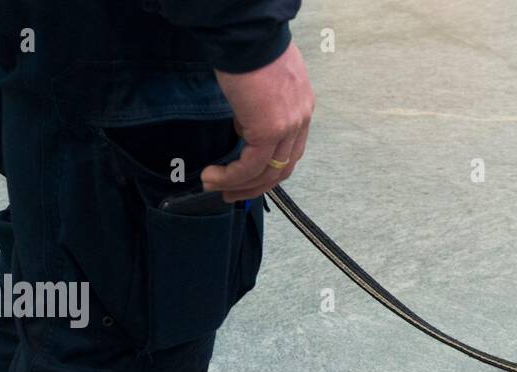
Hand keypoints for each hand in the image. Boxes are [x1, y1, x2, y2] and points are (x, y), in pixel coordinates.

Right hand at [202, 41, 313, 200]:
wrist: (246, 34)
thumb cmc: (250, 50)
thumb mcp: (264, 81)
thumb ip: (261, 106)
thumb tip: (245, 123)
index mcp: (302, 107)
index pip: (291, 150)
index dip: (269, 169)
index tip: (246, 178)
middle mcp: (301, 119)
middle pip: (284, 167)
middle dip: (256, 185)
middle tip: (231, 193)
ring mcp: (288, 126)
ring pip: (267, 171)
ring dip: (240, 185)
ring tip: (215, 187)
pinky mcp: (269, 130)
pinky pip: (250, 165)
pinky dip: (232, 176)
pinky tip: (214, 177)